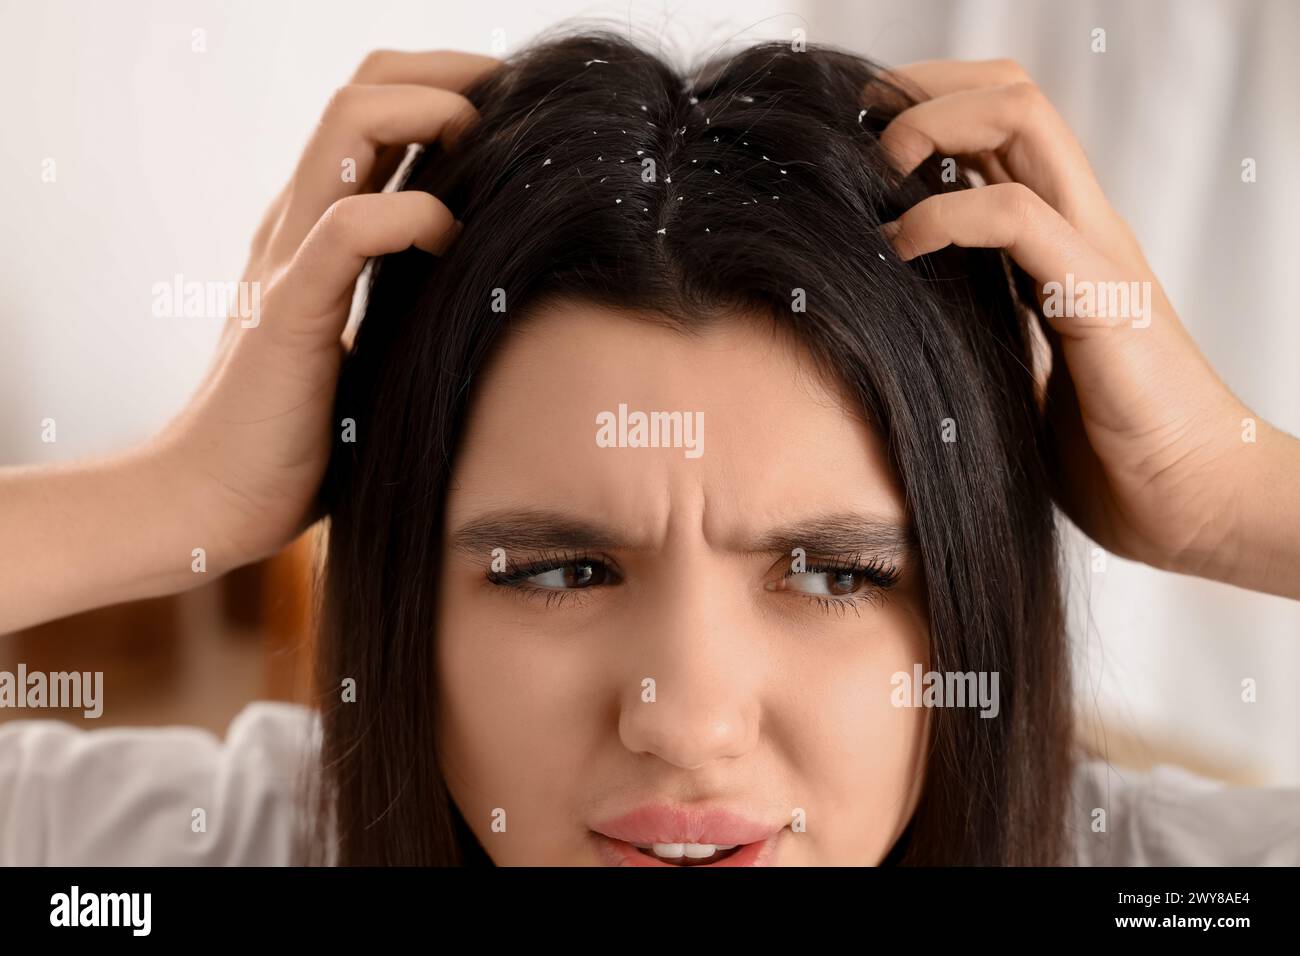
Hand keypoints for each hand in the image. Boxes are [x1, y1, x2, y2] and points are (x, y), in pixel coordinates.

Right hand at [154, 50, 497, 573]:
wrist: (217, 500)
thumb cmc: (305, 436)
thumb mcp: (374, 347)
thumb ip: (410, 302)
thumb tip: (497, 288)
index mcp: (317, 229)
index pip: (368, 113)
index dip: (439, 86)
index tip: (510, 107)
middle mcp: (297, 225)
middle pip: (359, 92)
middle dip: (444, 74)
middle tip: (512, 98)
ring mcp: (287, 259)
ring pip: (347, 128)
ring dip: (428, 113)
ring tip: (484, 142)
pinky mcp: (288, 311)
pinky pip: (345, 229)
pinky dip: (408, 215)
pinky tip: (448, 236)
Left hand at [878, 58, 1299, 597]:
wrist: (1193, 507)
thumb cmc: (1111, 453)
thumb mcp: (1017, 376)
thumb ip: (979, 333)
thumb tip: (901, 331)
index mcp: (1063, 243)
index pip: (1005, 130)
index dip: (934, 109)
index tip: (866, 138)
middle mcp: (1083, 228)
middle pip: (1013, 96)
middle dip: (927, 88)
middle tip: (864, 124)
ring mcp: (1097, 254)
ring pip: (1023, 122)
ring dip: (934, 125)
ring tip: (878, 169)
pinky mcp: (1100, 300)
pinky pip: (1018, 218)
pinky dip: (946, 216)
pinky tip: (901, 246)